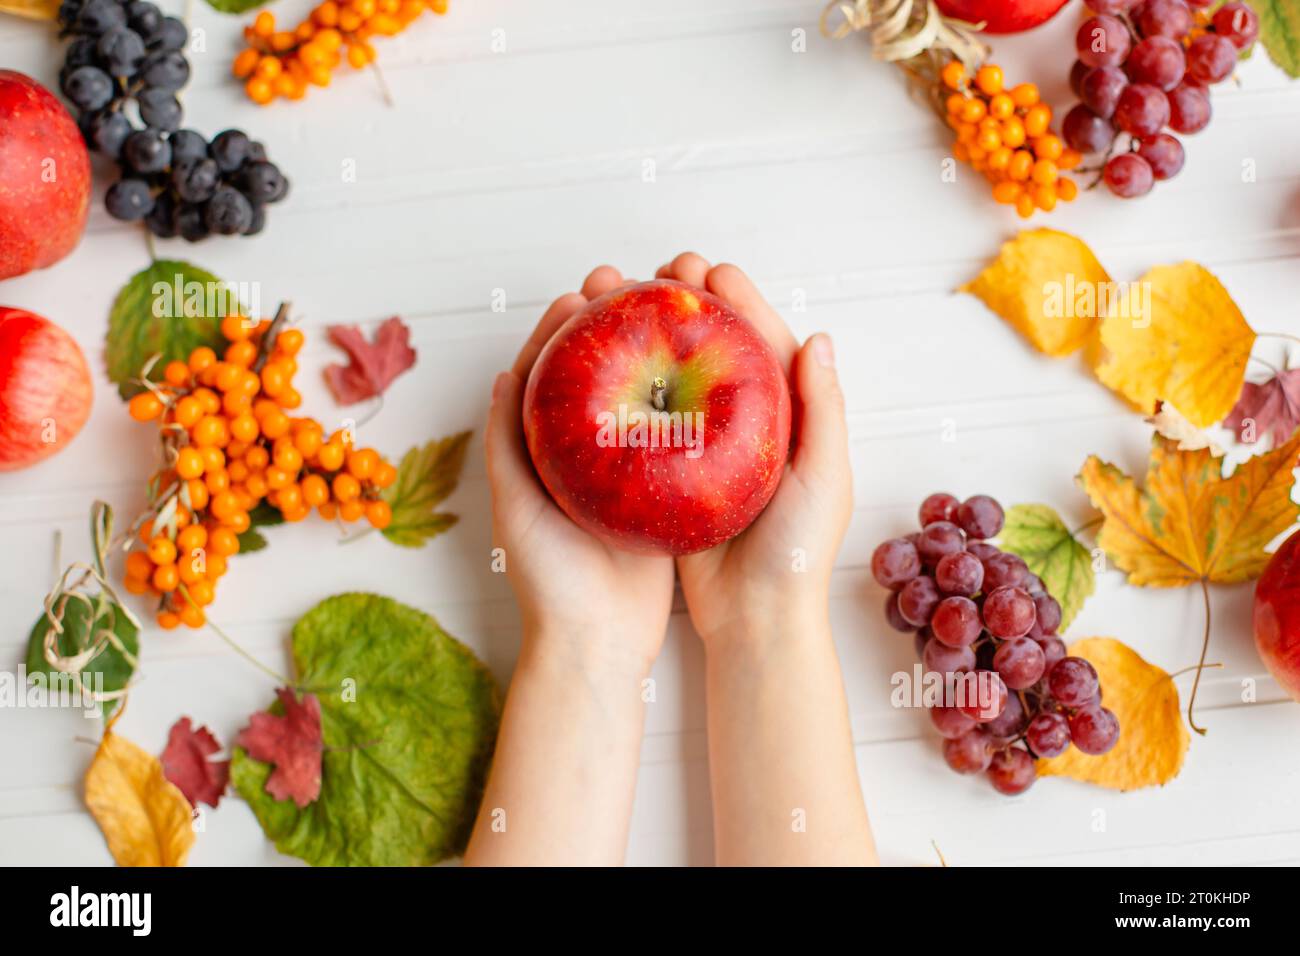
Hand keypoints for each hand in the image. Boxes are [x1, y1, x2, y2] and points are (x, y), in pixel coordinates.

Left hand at [486, 265, 675, 673]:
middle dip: (613, 330)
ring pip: (640, 402)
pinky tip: (704, 372)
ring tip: (671, 313)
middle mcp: (587, 459)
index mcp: (545, 456)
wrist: (599, 643)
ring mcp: (628, 476)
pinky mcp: (665, 496)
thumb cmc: (549, 581)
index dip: (563, 332)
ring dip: (651, 357)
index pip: (551, 377)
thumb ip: (506, 445)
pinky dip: (685, 405)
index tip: (582, 294)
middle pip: (600, 378)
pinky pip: (675, 441)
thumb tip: (506, 375)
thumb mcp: (515, 507)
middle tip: (630, 288)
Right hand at [655, 254, 852, 646]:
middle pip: (714, 348)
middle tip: (658, 273)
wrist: (754, 619)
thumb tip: (819, 338)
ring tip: (622, 304)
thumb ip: (824, 410)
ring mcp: (703, 449)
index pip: (761, 341)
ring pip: (676, 379)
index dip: (736, 299)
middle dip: (687, 304)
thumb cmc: (797, 552)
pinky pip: (648, 424)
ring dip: (653, 338)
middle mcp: (744, 426)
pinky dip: (630, 392)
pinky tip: (604, 369)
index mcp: (787, 418)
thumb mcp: (823, 478)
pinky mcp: (669, 476)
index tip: (707, 269)